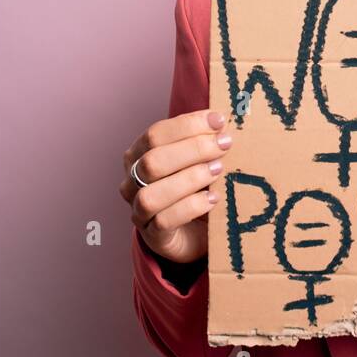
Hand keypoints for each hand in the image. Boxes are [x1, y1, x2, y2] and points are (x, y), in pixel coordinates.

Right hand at [120, 109, 232, 263]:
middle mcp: (131, 181)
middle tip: (224, 145)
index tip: (219, 121)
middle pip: (152, 161)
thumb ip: (203, 141)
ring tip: (218, 171)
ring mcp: (139, 210)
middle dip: (192, 149)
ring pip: (152, 194)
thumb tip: (222, 122)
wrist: (191, 233)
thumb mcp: (196, 160)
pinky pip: (164, 220)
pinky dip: (191, 206)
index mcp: (138, 155)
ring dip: (189, 178)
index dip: (188, 125)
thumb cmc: (193, 189)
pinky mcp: (153, 235)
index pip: (155, 134)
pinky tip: (213, 199)